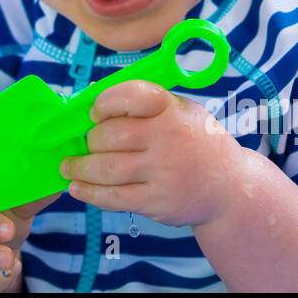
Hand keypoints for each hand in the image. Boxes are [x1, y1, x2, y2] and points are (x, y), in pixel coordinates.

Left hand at [59, 79, 236, 228]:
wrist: (229, 187)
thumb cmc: (195, 141)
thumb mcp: (180, 111)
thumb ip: (142, 102)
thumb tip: (92, 97)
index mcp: (172, 109)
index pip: (132, 96)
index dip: (105, 102)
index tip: (94, 112)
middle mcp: (169, 138)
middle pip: (111, 135)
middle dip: (90, 140)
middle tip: (85, 143)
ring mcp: (163, 171)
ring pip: (107, 168)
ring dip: (80, 167)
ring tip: (68, 166)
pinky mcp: (157, 201)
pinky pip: (113, 196)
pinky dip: (89, 192)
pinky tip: (76, 187)